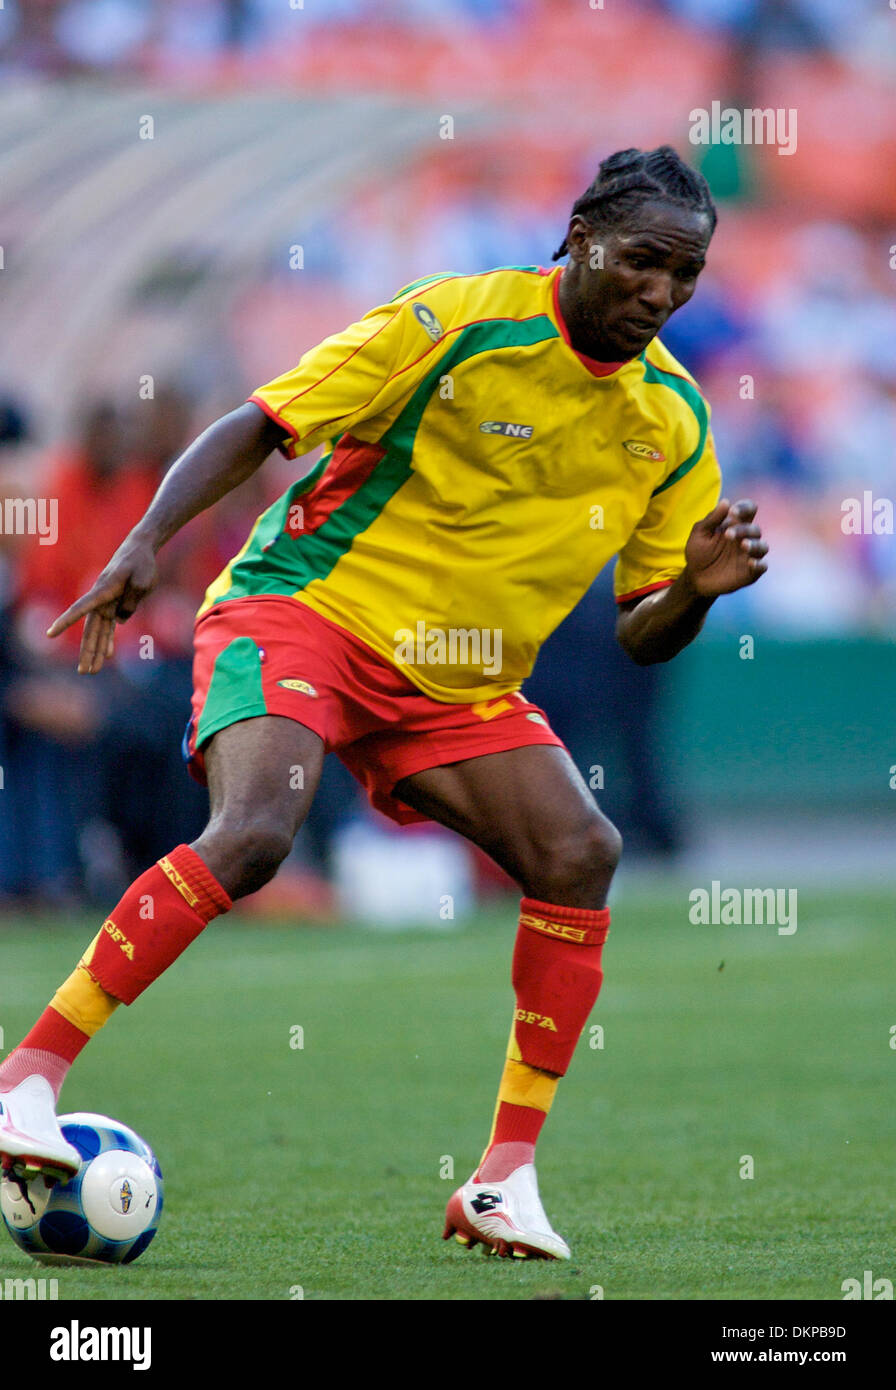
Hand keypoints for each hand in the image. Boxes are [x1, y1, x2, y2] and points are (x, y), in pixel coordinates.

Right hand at [46, 533, 158, 673]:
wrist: (140, 550)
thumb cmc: (141, 563)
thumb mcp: (142, 581)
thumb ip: (131, 601)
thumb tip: (120, 620)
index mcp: (103, 591)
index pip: (80, 609)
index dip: (65, 622)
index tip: (50, 634)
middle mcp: (100, 599)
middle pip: (91, 629)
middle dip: (88, 652)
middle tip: (84, 672)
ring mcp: (107, 603)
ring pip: (98, 631)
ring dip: (96, 651)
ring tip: (92, 671)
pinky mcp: (115, 605)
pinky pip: (109, 626)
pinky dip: (109, 640)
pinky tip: (108, 655)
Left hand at [683, 498, 767, 598]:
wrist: (695, 578)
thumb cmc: (698, 552)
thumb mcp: (700, 533)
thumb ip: (712, 519)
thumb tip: (726, 502)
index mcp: (735, 525)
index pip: (749, 510)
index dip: (744, 508)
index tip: (732, 512)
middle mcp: (745, 538)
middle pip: (755, 529)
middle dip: (743, 530)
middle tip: (728, 534)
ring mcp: (749, 555)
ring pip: (762, 547)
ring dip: (755, 545)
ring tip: (743, 545)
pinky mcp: (750, 572)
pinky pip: (762, 566)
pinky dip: (759, 564)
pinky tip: (750, 562)